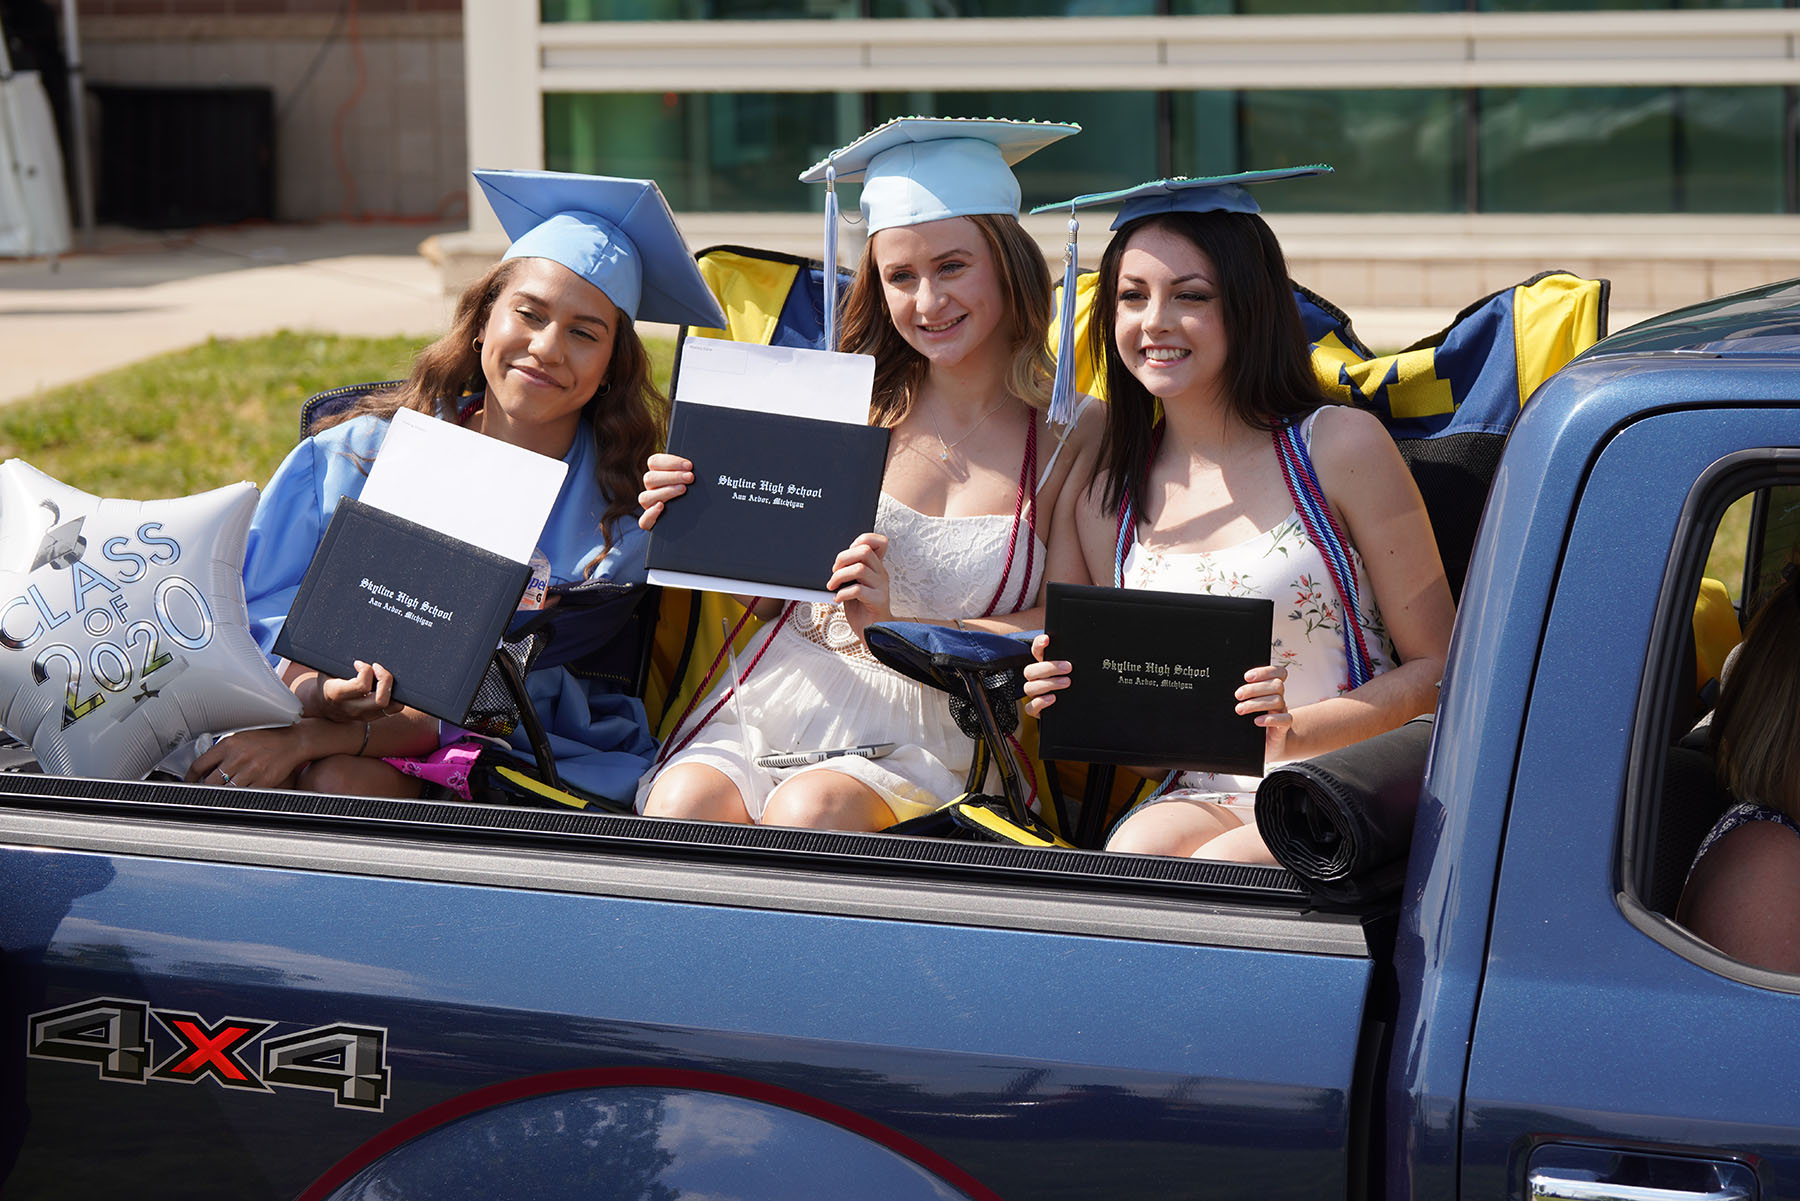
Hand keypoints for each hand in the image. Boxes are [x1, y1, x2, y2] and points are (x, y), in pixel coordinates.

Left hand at [186, 726, 310, 789]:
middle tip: (202, 791)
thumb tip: (205, 767)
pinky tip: (237, 795)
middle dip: (204, 789)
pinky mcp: (262, 782)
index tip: (189, 782)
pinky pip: (244, 795)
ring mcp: (250, 771)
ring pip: (224, 792)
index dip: (189, 777)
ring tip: (219, 794)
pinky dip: (237, 797)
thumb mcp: (240, 737)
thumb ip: (222, 751)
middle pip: (209, 782)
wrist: (293, 741)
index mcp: (228, 744)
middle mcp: (237, 758)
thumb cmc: (267, 738)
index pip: (199, 765)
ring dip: (220, 795)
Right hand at [314, 660, 401, 721]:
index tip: (359, 663)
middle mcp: (352, 708)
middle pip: (381, 700)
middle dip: (385, 679)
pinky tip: (387, 684)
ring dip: (393, 687)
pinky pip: (394, 708)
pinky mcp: (373, 718)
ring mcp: (364, 716)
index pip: (361, 686)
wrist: (322, 706)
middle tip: (378, 667)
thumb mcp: (327, 668)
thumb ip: (338, 659)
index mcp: (338, 695)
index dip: (365, 670)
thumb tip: (353, 639)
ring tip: (384, 676)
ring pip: (392, 706)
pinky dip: (396, 695)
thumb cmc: (327, 680)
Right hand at [638, 453, 692, 530]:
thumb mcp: (691, 480)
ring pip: (645, 497)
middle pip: (650, 478)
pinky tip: (661, 506)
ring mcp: (649, 506)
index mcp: (657, 474)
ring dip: (665, 491)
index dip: (671, 462)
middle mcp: (651, 489)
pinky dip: (651, 513)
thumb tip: (692, 465)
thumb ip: (688, 471)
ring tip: (683, 490)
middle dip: (673, 476)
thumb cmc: (695, 494)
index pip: (654, 462)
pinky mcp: (651, 523)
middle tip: (690, 477)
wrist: (697, 521)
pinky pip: (644, 520)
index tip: (689, 465)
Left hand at [827, 532, 890, 641]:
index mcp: (876, 567)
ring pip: (860, 569)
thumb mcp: (854, 584)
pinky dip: (843, 593)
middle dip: (843, 558)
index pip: (879, 541)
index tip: (846, 555)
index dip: (861, 540)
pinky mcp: (878, 601)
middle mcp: (881, 574)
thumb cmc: (862, 608)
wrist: (873, 632)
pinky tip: (838, 599)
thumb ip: (850, 571)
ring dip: (839, 576)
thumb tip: (835, 562)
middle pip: (864, 551)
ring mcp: (881, 587)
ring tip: (832, 585)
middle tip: (834, 571)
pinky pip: (858, 590)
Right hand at [1022, 633, 1069, 716]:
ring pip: (1029, 687)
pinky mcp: (1036, 709)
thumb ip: (1075, 662)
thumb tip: (1087, 651)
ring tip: (1067, 682)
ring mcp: (1034, 694)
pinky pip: (1030, 707)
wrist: (1077, 708)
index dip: (1039, 644)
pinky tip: (1053, 698)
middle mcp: (1036, 679)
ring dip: (1048, 684)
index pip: (1036, 651)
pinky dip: (1040, 702)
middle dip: (1049, 668)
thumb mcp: (1076, 672)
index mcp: (1044, 666)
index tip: (1047, 640)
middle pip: (1030, 670)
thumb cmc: (1076, 687)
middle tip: (1068, 667)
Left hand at [1236, 663, 1291, 760]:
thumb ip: (1242, 696)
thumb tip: (1224, 687)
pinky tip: (1257, 721)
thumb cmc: (1251, 723)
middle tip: (1237, 695)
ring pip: (1278, 700)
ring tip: (1240, 710)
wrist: (1266, 744)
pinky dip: (1270, 719)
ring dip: (1256, 703)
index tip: (1246, 677)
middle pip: (1276, 685)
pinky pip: (1285, 720)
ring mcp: (1281, 713)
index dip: (1265, 671)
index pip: (1278, 673)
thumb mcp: (1246, 706)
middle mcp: (1278, 699)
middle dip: (1254, 688)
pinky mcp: (1282, 729)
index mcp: (1270, 690)